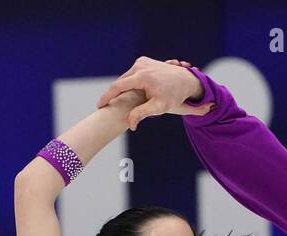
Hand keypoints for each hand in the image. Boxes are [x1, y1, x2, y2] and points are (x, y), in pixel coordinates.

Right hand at [95, 56, 212, 131]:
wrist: (186, 80)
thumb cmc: (174, 96)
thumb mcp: (159, 107)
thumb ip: (142, 114)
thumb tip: (130, 124)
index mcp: (142, 76)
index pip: (118, 87)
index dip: (107, 97)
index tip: (99, 106)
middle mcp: (140, 65)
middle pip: (121, 82)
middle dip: (114, 94)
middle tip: (108, 107)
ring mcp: (142, 61)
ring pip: (126, 78)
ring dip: (122, 89)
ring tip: (118, 102)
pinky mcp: (144, 61)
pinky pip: (132, 74)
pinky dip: (129, 84)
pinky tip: (130, 94)